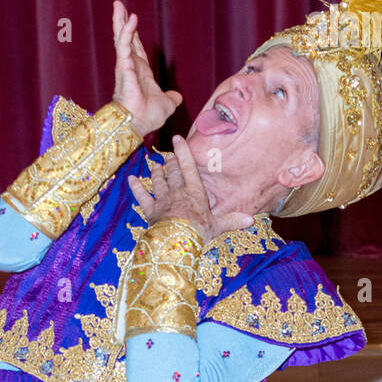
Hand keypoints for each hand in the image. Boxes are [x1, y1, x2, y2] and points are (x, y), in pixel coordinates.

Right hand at [111, 0, 182, 137]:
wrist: (138, 124)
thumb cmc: (148, 116)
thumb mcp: (167, 104)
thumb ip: (172, 98)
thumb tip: (177, 98)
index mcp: (140, 73)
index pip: (136, 48)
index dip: (133, 35)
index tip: (130, 20)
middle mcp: (131, 67)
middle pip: (126, 38)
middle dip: (122, 22)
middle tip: (118, 5)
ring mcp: (126, 66)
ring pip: (122, 39)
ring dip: (120, 21)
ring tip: (118, 5)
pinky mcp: (124, 67)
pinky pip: (125, 45)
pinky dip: (127, 32)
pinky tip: (131, 19)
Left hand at [128, 136, 253, 240]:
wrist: (176, 242)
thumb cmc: (198, 232)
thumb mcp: (217, 226)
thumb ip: (232, 220)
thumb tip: (250, 220)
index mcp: (194, 191)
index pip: (188, 166)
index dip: (182, 151)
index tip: (177, 138)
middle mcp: (177, 191)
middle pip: (172, 172)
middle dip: (170, 162)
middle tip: (168, 155)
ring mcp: (162, 200)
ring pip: (158, 181)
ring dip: (156, 172)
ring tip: (155, 164)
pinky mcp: (151, 211)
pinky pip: (142, 196)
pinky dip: (136, 187)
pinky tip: (131, 179)